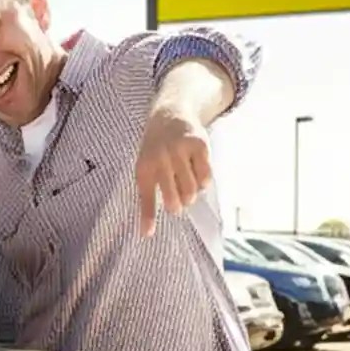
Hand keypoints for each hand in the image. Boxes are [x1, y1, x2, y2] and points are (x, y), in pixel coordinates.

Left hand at [134, 107, 212, 236]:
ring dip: (191, 194)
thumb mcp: (146, 168)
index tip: (146, 235)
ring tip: (187, 187)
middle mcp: (160, 157)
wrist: (169, 115)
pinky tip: (197, 176)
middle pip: (173, 197)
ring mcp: (180, 150)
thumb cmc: (156, 151)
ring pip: (190, 188)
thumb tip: (146, 233)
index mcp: (144, 166)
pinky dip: (203, 182)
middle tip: (179, 204)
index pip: (146, 196)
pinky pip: (205, 176)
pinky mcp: (199, 144)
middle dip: (177, 206)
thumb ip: (148, 196)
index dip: (147, 217)